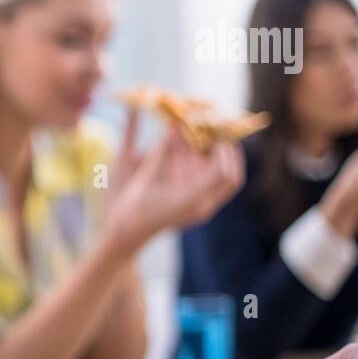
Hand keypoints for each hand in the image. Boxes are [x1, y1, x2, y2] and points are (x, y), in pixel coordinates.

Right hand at [104, 126, 243, 254]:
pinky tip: (189, 153)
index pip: (223, 173)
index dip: (222, 150)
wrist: (126, 235)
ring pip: (223, 181)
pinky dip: (205, 167)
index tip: (213, 131)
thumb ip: (162, 149)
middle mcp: (201, 207)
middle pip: (231, 178)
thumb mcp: (146, 175)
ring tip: (199, 138)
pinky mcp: (195, 207)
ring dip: (215, 158)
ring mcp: (200, 209)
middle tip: (216, 133)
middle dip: (228, 153)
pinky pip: (211, 185)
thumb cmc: (132, 207)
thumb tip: (174, 124)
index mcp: (191, 200)